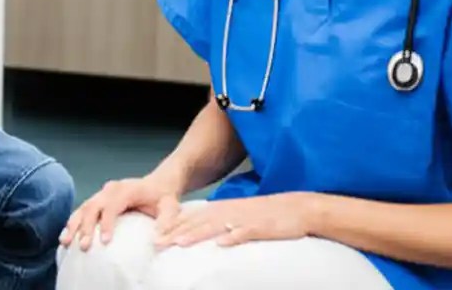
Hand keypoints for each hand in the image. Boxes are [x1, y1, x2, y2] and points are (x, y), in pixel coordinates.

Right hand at [61, 174, 179, 250]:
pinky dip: (73, 221)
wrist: (159, 183)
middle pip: (93, 206)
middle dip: (86, 226)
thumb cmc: (164, 196)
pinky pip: (83, 209)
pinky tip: (66, 235)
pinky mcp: (99, 199)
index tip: (104, 241)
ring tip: (65, 241)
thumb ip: (166, 222)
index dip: (107, 223)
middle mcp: (111, 189)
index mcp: (126, 189)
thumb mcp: (171, 207)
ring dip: (74, 224)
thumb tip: (157, 241)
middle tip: (84, 246)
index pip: (112, 205)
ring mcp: (103, 193)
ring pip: (84, 207)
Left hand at [154, 192, 318, 248]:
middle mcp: (228, 211)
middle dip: (176, 232)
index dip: (172, 228)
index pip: (191, 219)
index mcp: (221, 209)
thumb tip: (199, 235)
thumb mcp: (237, 216)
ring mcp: (244, 219)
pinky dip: (233, 236)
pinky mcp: (260, 226)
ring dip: (197, 234)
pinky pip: (245, 232)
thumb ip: (217, 223)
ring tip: (179, 243)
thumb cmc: (266, 215)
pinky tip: (222, 243)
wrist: (297, 208)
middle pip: (197, 222)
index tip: (154, 237)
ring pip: (216, 226)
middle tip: (156, 242)